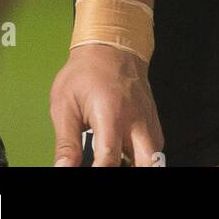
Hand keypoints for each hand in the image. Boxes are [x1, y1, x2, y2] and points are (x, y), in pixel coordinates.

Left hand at [50, 43, 162, 166]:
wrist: (111, 44)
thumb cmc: (86, 70)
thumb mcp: (64, 104)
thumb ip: (66, 143)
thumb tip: (63, 168)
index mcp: (110, 115)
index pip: (108, 159)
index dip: (99, 172)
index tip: (85, 173)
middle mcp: (134, 119)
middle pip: (146, 162)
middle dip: (132, 171)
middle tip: (110, 166)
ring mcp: (147, 118)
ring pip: (155, 155)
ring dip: (140, 163)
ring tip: (120, 162)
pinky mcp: (151, 117)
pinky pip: (156, 146)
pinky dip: (144, 156)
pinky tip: (128, 158)